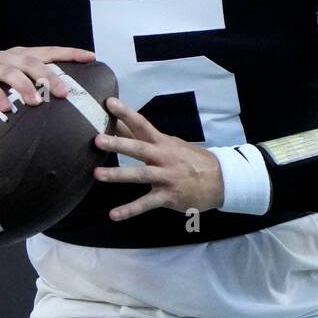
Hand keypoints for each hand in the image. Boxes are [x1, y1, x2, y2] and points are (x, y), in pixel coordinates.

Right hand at [0, 46, 95, 119]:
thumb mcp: (14, 89)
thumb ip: (34, 90)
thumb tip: (65, 104)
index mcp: (21, 57)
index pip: (50, 52)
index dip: (70, 53)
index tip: (92, 58)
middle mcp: (7, 58)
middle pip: (32, 62)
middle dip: (49, 76)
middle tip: (64, 93)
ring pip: (11, 72)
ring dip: (25, 86)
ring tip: (36, 102)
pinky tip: (6, 109)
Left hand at [92, 98, 224, 220]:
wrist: (221, 180)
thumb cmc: (191, 160)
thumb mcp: (172, 145)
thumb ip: (146, 138)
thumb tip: (121, 125)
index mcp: (163, 142)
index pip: (142, 124)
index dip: (126, 113)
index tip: (109, 102)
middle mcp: (163, 157)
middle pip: (138, 148)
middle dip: (117, 143)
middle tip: (97, 140)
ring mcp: (166, 177)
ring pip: (140, 174)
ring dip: (118, 175)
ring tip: (97, 174)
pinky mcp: (168, 196)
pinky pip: (146, 204)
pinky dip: (129, 210)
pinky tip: (113, 215)